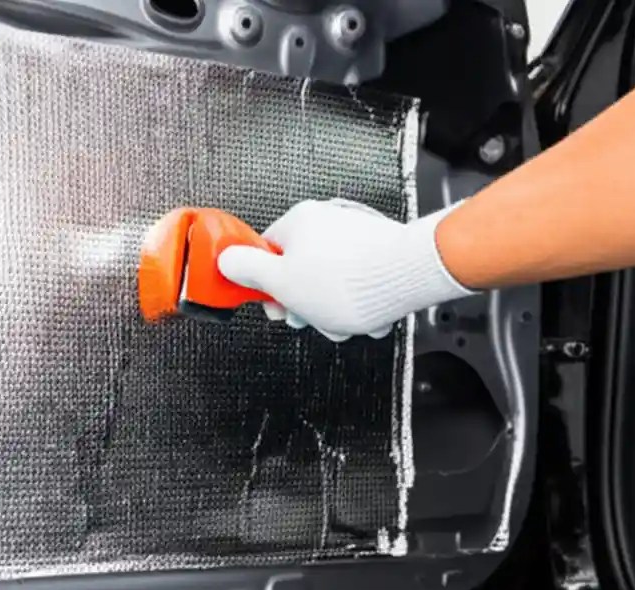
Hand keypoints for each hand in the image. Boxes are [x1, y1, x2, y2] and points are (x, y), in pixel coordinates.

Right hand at [217, 199, 473, 340]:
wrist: (408, 278)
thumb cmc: (348, 282)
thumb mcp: (281, 283)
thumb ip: (248, 271)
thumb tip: (226, 260)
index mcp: (298, 222)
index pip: (266, 251)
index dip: (266, 284)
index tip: (272, 304)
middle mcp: (327, 222)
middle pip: (300, 269)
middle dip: (304, 302)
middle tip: (307, 317)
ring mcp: (356, 235)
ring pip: (331, 281)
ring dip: (332, 309)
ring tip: (343, 323)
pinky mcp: (380, 251)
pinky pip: (357, 281)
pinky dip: (358, 302)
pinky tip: (365, 316)